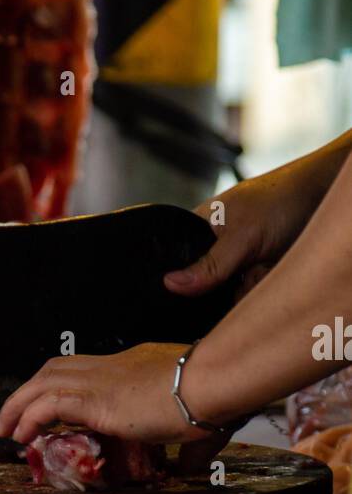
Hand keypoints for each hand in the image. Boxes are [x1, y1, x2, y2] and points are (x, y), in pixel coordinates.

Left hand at [0, 343, 227, 466]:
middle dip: (29, 391)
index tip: (49, 409)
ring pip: (43, 382)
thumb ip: (191, 450)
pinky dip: (30, 417)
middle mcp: (112, 367)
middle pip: (55, 368)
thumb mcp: (200, 427)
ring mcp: (102, 381)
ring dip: (18, 405)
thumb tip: (192, 470)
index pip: (85, 370)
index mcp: (133, 367)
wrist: (214, 381)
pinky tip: (21, 434)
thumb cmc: (214, 397)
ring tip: (5, 428)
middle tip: (13, 416)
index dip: (62, 387)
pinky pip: (49, 404)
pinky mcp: (97, 400)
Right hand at [164, 159, 330, 297]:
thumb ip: (209, 266)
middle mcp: (215, 250)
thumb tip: (170, 285)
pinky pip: (252, 296)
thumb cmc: (281, 199)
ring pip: (233, 296)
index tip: (211, 283)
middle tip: (251, 264)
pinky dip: (265, 286)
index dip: (187, 283)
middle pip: (207, 290)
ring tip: (267, 262)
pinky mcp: (257, 274)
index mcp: (198, 231)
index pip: (178, 268)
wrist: (323, 197)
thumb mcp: (241, 235)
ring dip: (252, 285)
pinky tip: (274, 267)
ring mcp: (237, 264)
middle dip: (231, 286)